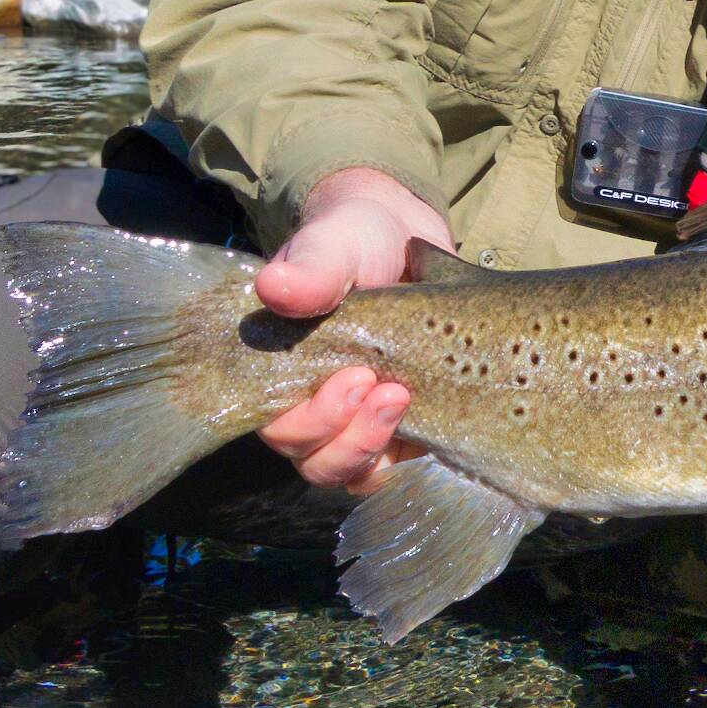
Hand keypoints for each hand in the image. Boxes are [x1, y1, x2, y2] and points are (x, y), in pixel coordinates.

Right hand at [256, 167, 452, 496]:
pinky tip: (433, 420)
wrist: (404, 236)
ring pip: (353, 471)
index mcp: (281, 373)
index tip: (353, 378)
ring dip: (377, 445)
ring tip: (406, 397)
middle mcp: (310, 405)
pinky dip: (408, 455)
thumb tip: (273, 286)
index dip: (309, 420)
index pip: (277, 425)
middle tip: (390, 390)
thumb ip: (311, 269)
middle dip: (351, 436)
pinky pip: (393, 467)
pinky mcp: (399, 424)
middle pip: (314, 459)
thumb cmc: (355, 238)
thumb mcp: (335, 244)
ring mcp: (355, 419)